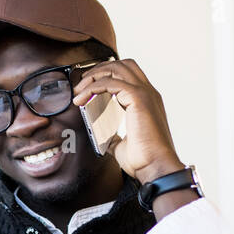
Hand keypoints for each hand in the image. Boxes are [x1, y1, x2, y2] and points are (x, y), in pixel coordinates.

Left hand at [72, 58, 183, 182]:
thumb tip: (103, 136)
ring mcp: (145, 94)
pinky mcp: (139, 99)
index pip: (127, 74)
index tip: (87, 87)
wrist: (155, 168)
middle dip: (99, 70)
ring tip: (78, 91)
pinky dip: (93, 88)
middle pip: (122, 64)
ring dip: (93, 76)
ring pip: (116, 68)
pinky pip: (111, 83)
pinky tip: (82, 99)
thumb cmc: (143, 160)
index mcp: (147, 100)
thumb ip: (114, 135)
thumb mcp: (122, 144)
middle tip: (81, 85)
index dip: (106, 75)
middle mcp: (148, 93)